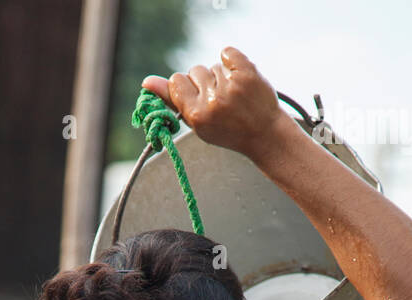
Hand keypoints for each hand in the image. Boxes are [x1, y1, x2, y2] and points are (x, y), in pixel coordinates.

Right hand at [142, 48, 285, 161]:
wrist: (264, 134)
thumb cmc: (227, 130)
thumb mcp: (197, 123)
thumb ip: (173, 101)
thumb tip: (148, 82)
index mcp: (196, 114)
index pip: (177, 81)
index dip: (185, 87)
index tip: (197, 97)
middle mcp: (212, 100)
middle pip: (194, 70)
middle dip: (204, 82)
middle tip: (219, 101)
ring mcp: (230, 85)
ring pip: (212, 65)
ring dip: (219, 76)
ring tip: (232, 95)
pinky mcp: (247, 72)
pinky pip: (228, 52)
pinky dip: (231, 60)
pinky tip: (238, 76)